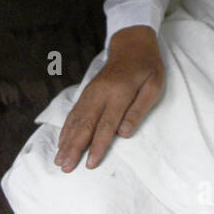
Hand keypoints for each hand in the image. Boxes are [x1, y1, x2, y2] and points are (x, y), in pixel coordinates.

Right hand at [53, 25, 164, 171]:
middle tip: (65, 168)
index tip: (90, 164)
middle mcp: (100, 93)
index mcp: (120, 92)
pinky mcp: (87, 92)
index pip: (106, 124)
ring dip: (66, 141)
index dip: (98, 145)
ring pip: (76, 120)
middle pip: (85, 124)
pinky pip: (73, 113)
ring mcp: (91, 92)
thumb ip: (139, 109)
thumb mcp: (154, 86)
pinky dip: (66, 129)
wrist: (132, 45)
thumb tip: (124, 133)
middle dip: (74, 148)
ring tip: (59, 161)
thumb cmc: (147, 68)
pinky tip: (61, 142)